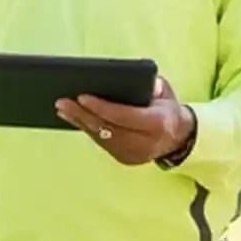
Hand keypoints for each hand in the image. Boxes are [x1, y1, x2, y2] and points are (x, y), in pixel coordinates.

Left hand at [54, 76, 194, 165]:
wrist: (178, 138)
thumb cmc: (167, 109)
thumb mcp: (165, 93)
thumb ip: (152, 85)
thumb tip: (134, 80)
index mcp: (157, 124)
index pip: (123, 116)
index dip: (101, 107)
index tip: (81, 96)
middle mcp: (145, 142)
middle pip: (107, 128)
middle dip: (82, 115)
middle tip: (62, 102)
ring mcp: (134, 154)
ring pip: (101, 138)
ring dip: (80, 122)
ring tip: (62, 108)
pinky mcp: (125, 159)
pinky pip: (102, 143)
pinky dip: (87, 130)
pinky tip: (73, 118)